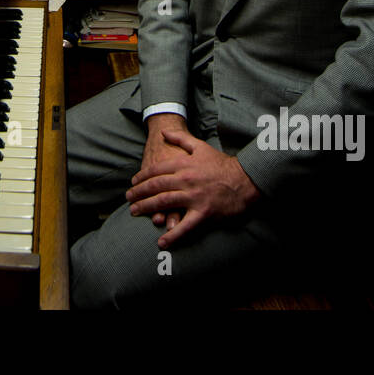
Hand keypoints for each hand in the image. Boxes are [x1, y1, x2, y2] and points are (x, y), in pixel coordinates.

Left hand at [126, 128, 260, 248]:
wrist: (245, 180)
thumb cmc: (222, 164)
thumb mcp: (201, 146)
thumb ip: (180, 138)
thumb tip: (163, 132)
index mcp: (184, 164)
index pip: (156, 170)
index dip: (142, 177)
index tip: (133, 182)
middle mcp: (186, 180)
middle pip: (156, 186)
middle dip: (139, 193)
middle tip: (128, 198)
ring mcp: (194, 197)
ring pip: (164, 202)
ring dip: (147, 208)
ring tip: (134, 211)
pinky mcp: (203, 213)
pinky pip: (185, 226)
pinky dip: (172, 235)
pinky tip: (161, 242)